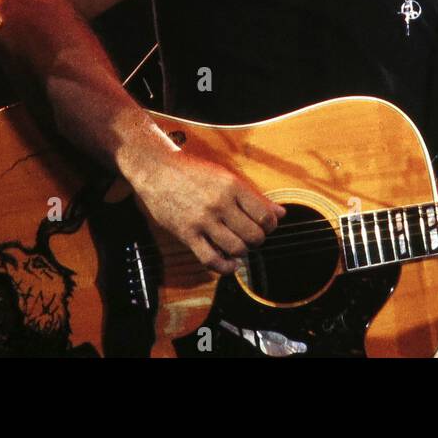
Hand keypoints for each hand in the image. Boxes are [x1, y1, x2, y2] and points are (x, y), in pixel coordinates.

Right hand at [131, 148, 286, 274]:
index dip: (270, 226)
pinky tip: (230, 263)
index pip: (265, 216)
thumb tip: (281, 214)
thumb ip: (254, 197)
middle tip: (251, 237)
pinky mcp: (187, 234)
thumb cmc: (193, 171)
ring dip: (243, 252)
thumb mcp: (226, 176)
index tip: (265, 226)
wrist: (156, 170)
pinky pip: (211, 259)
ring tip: (239, 246)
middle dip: (258, 240)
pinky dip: (225, 267)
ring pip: (236, 248)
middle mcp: (220, 203)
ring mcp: (203, 220)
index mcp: (233, 186)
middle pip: (254, 235)